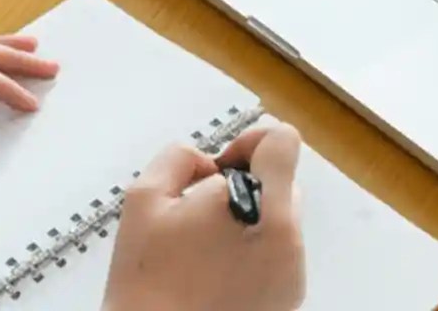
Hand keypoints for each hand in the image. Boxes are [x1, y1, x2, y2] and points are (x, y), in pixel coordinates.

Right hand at [103, 124, 305, 310]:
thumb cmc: (148, 281)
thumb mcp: (144, 199)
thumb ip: (181, 159)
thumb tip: (209, 162)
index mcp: (264, 211)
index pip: (283, 143)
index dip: (251, 143)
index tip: (222, 168)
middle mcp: (290, 240)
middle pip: (281, 184)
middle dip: (244, 188)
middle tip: (201, 215)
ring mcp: (293, 273)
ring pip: (277, 220)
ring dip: (247, 223)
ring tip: (204, 252)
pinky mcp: (289, 298)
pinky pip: (277, 255)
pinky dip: (252, 255)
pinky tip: (216, 275)